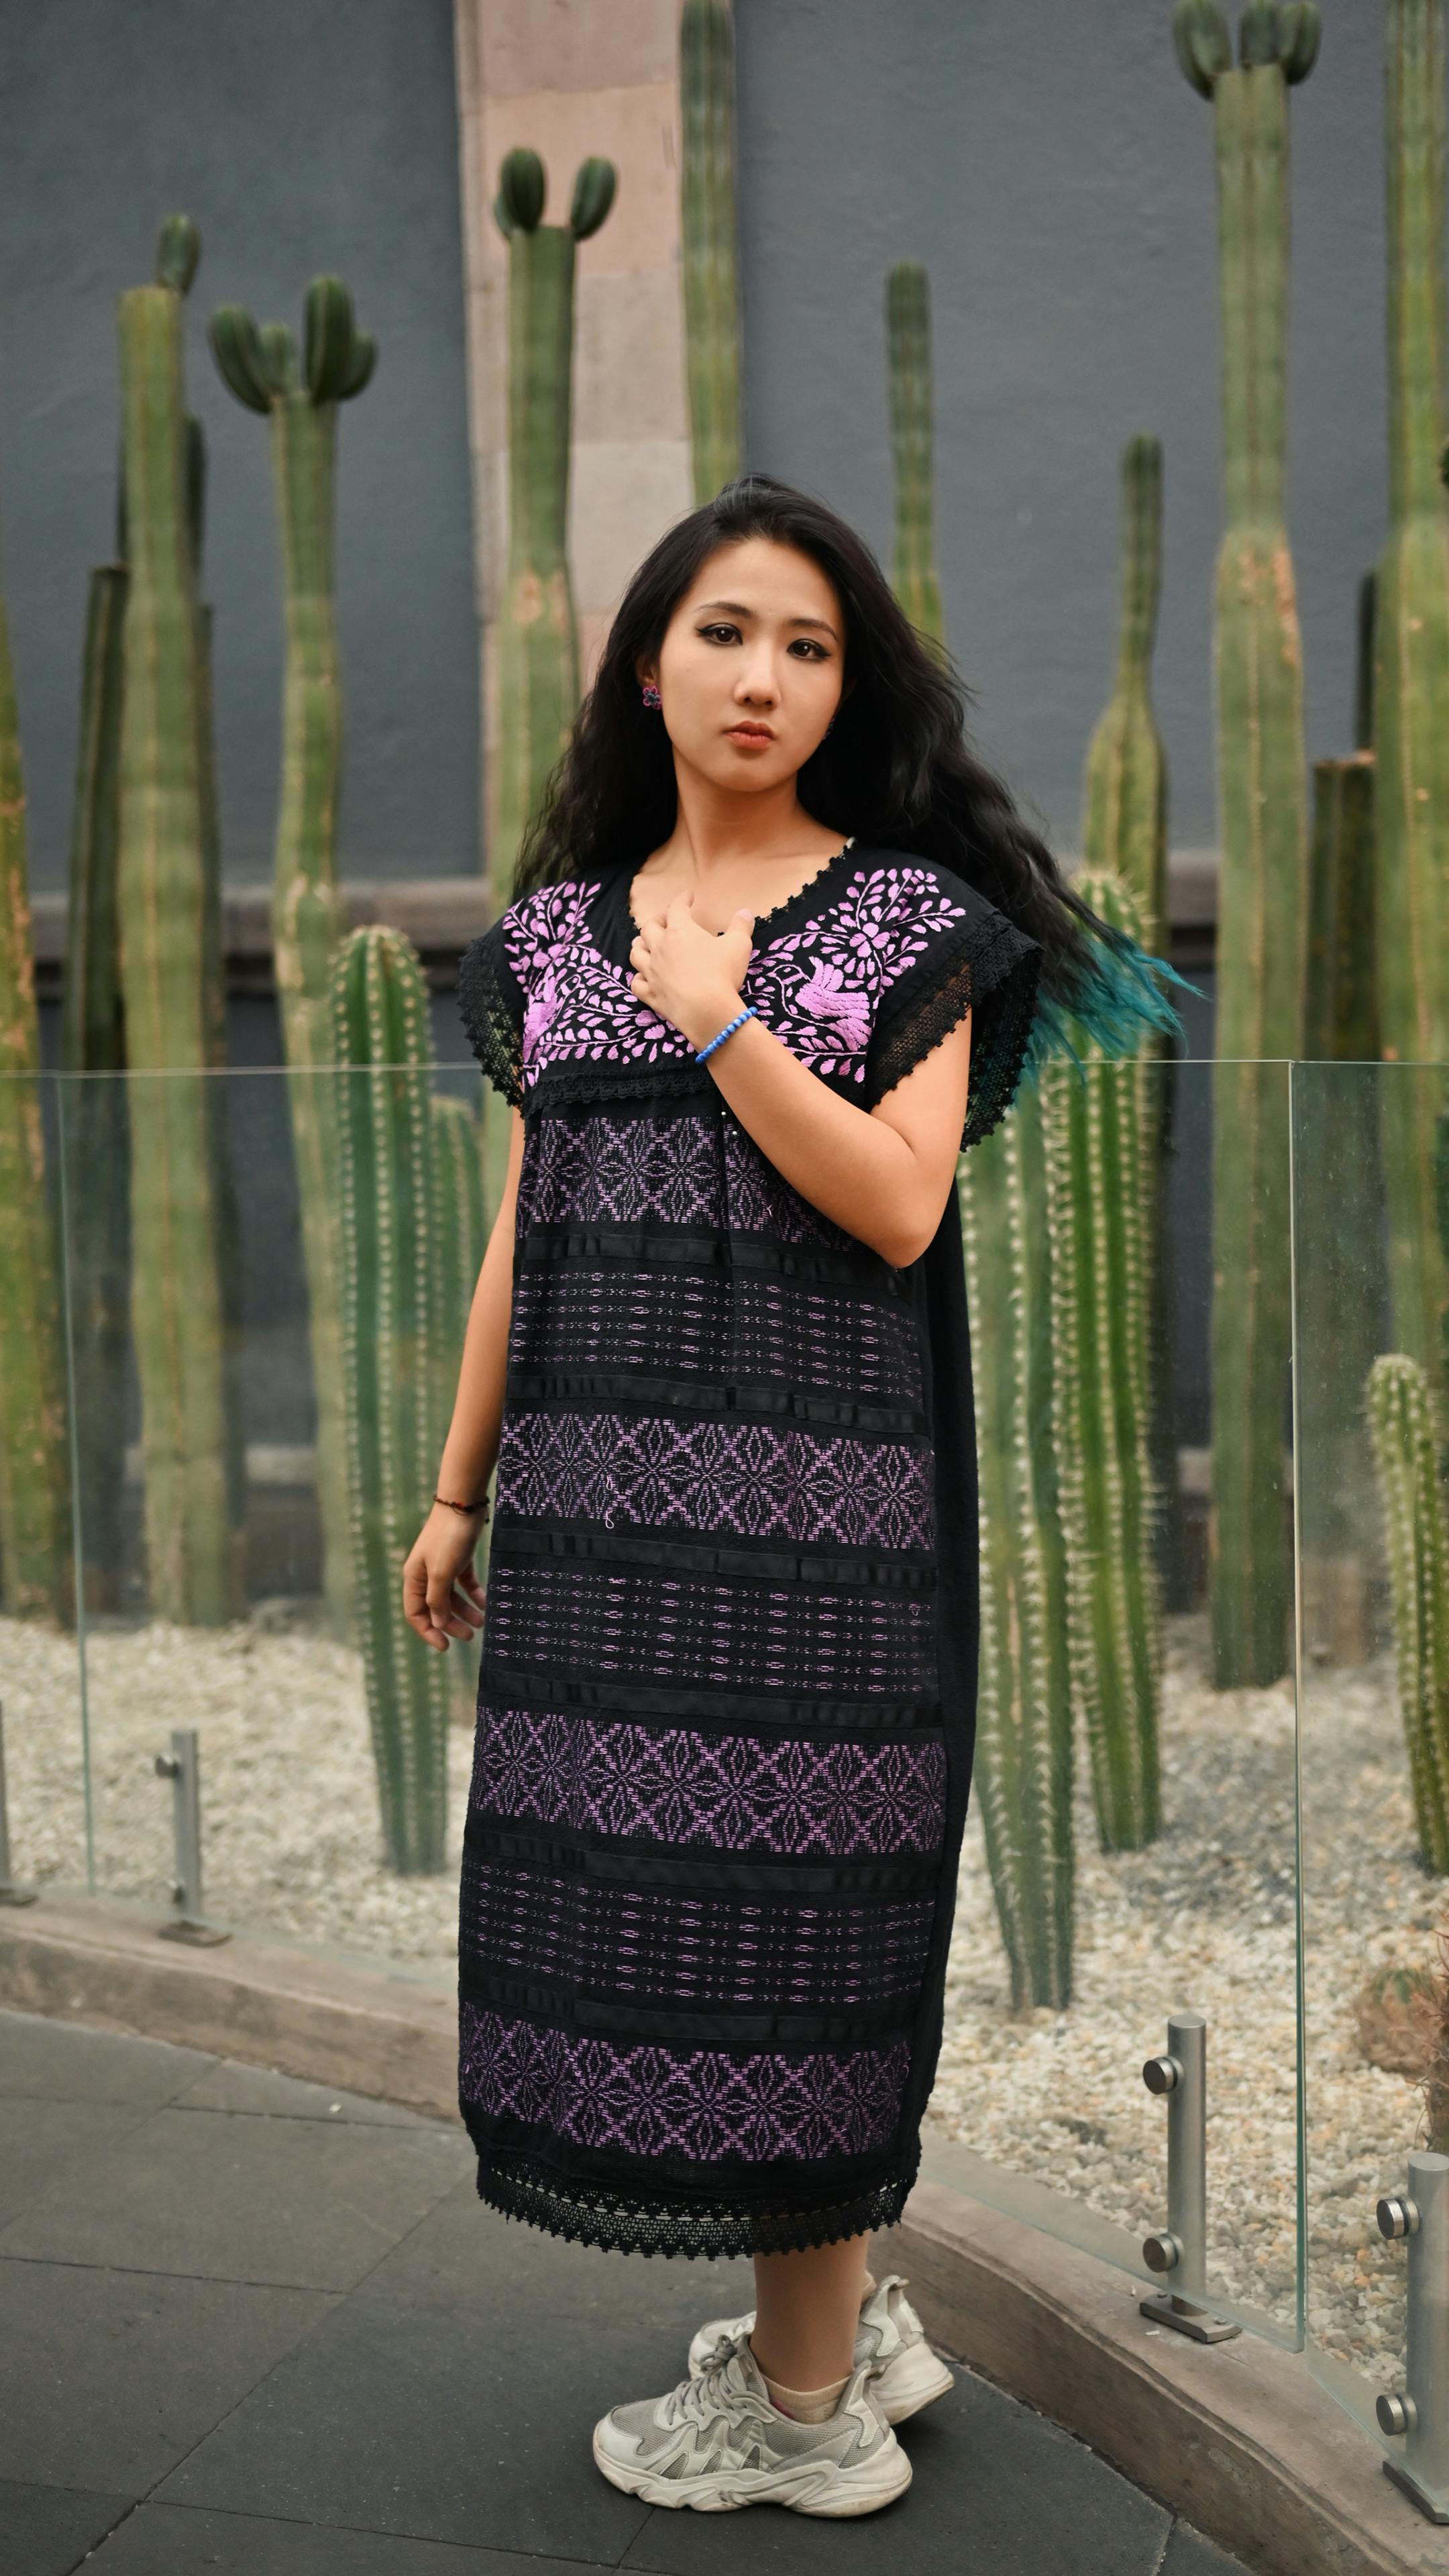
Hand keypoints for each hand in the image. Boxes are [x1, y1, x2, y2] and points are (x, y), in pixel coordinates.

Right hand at [402, 1504, 488, 1652]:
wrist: (463, 1503)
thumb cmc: (449, 1538)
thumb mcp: (441, 1573)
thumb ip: (438, 1600)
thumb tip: (437, 1622)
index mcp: (414, 1578)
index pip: (415, 1613)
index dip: (428, 1632)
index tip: (445, 1647)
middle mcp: (425, 1573)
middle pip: (435, 1607)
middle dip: (451, 1623)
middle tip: (470, 1637)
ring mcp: (442, 1565)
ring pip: (451, 1596)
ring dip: (464, 1610)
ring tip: (482, 1622)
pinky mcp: (458, 1557)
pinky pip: (464, 1582)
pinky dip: (473, 1593)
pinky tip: (484, 1603)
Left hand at [629, 891, 754, 1049]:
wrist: (707, 1012)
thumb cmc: (722, 974)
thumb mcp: (739, 945)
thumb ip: (740, 926)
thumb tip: (745, 912)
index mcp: (679, 931)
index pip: (676, 908)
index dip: (682, 899)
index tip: (689, 896)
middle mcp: (660, 948)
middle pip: (649, 928)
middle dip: (658, 920)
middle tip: (667, 921)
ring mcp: (652, 972)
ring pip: (636, 953)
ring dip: (641, 945)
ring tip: (647, 943)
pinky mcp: (650, 994)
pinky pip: (636, 983)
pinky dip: (638, 977)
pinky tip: (643, 977)